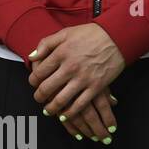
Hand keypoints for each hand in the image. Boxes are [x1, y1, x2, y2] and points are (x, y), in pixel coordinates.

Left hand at [27, 25, 124, 140]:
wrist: (116, 37)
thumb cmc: (90, 34)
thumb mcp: (65, 33)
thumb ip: (46, 44)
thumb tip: (32, 57)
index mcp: (60, 54)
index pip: (39, 72)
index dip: (33, 80)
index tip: (33, 83)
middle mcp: (70, 67)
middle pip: (47, 88)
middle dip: (39, 96)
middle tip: (38, 98)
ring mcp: (83, 78)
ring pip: (61, 99)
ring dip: (52, 108)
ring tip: (48, 110)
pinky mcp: (96, 86)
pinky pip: (80, 104)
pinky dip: (70, 112)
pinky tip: (64, 115)